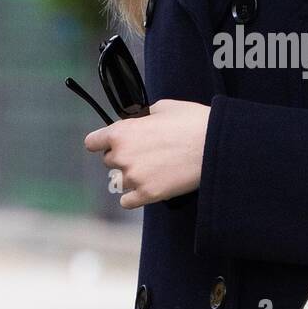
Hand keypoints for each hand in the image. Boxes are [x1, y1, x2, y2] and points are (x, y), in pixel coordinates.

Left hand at [84, 98, 210, 208]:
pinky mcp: (147, 195)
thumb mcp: (163, 107)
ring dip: (132, 176)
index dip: (103, 142)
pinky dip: (135, 196)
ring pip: (120, 181)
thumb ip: (142, 117)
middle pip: (109, 161)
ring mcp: (134, 177)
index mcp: (121, 132)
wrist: (215, 145)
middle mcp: (122, 156)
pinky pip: (127, 201)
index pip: (92, 142)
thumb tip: (139, 122)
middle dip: (124, 157)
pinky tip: (148, 187)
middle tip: (146, 154)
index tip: (111, 144)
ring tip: (154, 169)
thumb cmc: (191, 122)